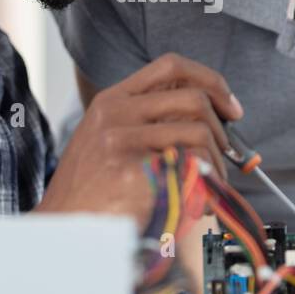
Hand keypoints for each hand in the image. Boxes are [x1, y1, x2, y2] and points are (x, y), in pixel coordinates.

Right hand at [39, 53, 242, 228]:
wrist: (63, 227)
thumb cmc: (93, 187)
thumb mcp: (110, 137)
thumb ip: (148, 118)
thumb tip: (212, 112)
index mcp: (112, 100)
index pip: (172, 66)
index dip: (211, 81)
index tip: (231, 107)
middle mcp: (114, 113)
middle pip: (193, 99)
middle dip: (222, 130)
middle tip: (226, 155)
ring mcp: (120, 141)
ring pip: (198, 134)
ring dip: (218, 162)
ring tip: (212, 183)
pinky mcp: (131, 174)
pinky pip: (190, 168)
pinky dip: (204, 185)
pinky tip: (197, 202)